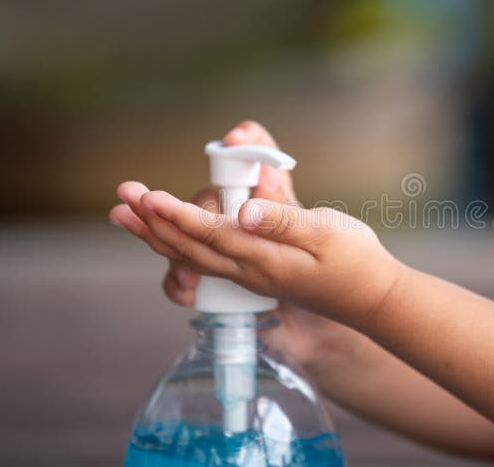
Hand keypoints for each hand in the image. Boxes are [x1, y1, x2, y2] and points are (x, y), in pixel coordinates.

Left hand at [108, 121, 394, 363]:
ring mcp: (250, 275)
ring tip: (128, 215)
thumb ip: (285, 221)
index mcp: (264, 259)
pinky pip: (207, 260)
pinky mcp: (255, 273)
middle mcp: (249, 271)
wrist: (370, 296)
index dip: (177, 215)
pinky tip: (167, 238)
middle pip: (190, 247)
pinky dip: (181, 245)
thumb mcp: (327, 233)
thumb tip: (245, 212)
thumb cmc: (354, 260)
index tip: (148, 197)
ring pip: (193, 255)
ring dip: (158, 234)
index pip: (211, 233)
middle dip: (153, 221)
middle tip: (122, 196)